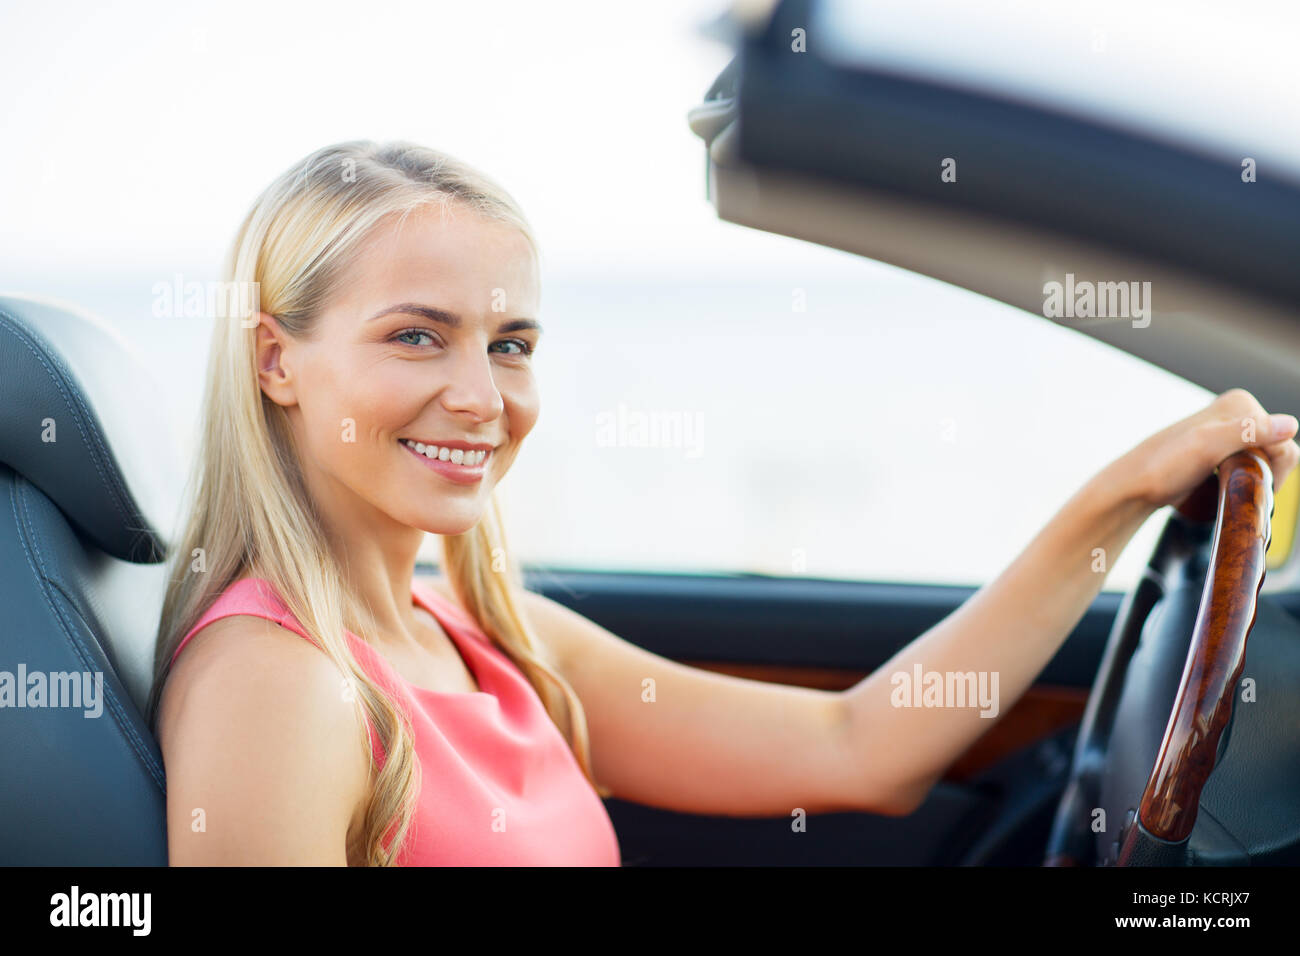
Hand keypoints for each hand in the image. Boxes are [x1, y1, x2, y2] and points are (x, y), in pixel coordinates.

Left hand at [1121, 388, 1299, 510]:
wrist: (1134, 485)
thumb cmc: (1163, 467)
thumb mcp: (1206, 447)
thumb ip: (1247, 433)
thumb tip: (1290, 425)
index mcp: (1239, 403)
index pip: (1284, 440)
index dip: (1272, 467)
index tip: (1242, 480)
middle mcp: (1237, 412)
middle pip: (1278, 450)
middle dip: (1262, 472)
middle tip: (1226, 482)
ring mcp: (1229, 431)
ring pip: (1266, 461)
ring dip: (1254, 478)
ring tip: (1221, 483)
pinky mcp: (1221, 450)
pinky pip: (1251, 466)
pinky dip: (1246, 479)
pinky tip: (1222, 485)